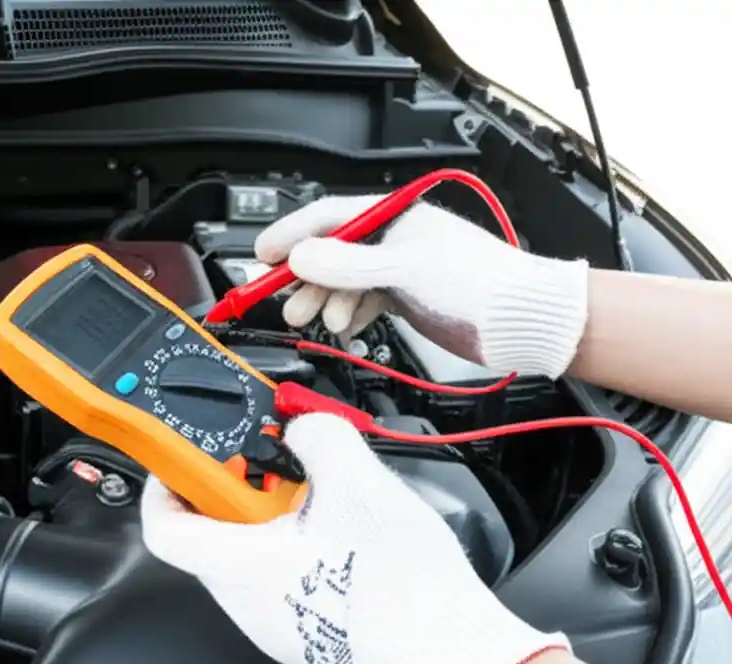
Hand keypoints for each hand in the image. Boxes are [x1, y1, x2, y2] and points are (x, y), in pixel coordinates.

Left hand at [141, 413, 568, 663]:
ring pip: (248, 556)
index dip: (165, 481)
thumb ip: (316, 434)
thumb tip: (302, 425)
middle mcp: (245, 603)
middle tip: (275, 466)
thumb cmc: (405, 588)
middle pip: (209, 534)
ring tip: (320, 501)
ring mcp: (274, 625)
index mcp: (239, 565)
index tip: (187, 456)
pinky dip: (296, 549)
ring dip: (272, 518)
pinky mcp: (307, 636)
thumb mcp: (358, 480)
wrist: (455, 657)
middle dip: (237, 488)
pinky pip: (280, 581)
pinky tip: (342, 537)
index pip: (163, 525)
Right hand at [255, 196, 589, 377]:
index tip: (262, 256)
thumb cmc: (481, 283)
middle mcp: (391, 239)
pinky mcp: (403, 297)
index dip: (291, 236)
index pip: (327, 218)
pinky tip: (345, 327)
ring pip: (342, 282)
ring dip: (325, 301)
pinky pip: (360, 303)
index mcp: (393, 217)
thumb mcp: (405, 269)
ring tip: (317, 319)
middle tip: (284, 298)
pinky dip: (348, 315)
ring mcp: (396, 269)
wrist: (521, 321)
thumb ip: (349, 265)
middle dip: (304, 278)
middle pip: (329, 253)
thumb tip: (301, 256)